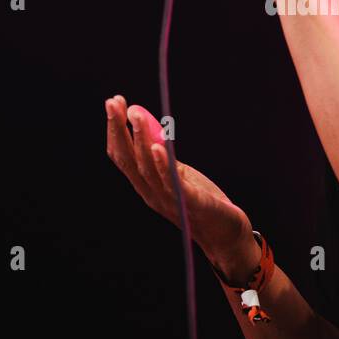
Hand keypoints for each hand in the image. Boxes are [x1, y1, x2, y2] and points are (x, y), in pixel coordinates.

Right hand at [104, 95, 253, 266]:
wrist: (225, 235)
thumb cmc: (200, 202)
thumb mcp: (178, 174)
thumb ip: (162, 156)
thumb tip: (146, 121)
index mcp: (146, 186)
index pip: (122, 156)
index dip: (115, 130)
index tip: (114, 102)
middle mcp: (152, 193)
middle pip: (129, 160)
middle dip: (119, 130)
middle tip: (113, 102)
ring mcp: (170, 200)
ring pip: (148, 169)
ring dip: (141, 140)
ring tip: (135, 115)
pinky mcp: (192, 203)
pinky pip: (174, 183)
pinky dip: (164, 165)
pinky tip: (159, 147)